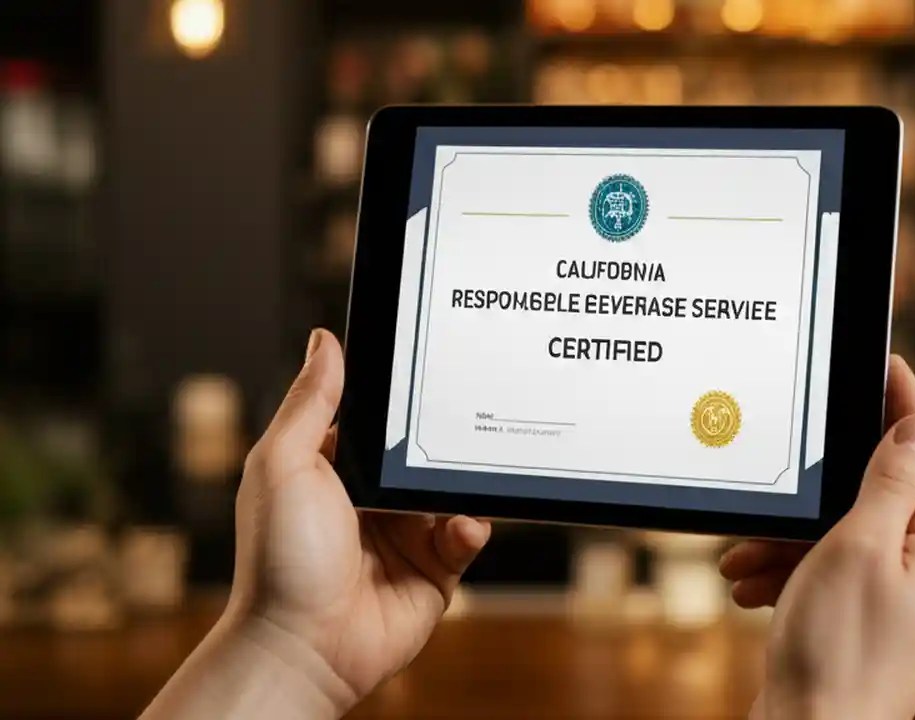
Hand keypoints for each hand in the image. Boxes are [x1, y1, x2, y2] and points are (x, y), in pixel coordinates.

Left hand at [143, 329, 489, 718]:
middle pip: (422, 453)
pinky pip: (467, 536)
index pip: (377, 421)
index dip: (402, 400)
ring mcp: (405, 536)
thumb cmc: (279, 559)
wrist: (305, 646)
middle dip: (445, 440)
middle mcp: (372, 501)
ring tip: (458, 485)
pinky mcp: (434, 571)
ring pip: (453, 492)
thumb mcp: (284, 464)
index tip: (431, 370)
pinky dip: (471, 528)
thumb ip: (310, 402)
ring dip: (462, 486)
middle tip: (469, 419)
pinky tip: (460, 527)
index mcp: (334, 469)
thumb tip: (325, 340)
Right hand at [721, 356, 914, 719]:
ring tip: (746, 557)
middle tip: (777, 489)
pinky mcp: (867, 623)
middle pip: (876, 496)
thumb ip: (890, 482)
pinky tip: (754, 584)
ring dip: (790, 540)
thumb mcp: (859, 547)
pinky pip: (828, 573)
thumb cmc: (840, 653)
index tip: (886, 362)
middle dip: (815, 496)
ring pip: (842, 536)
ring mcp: (900, 601)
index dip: (904, 403)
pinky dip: (789, 570)